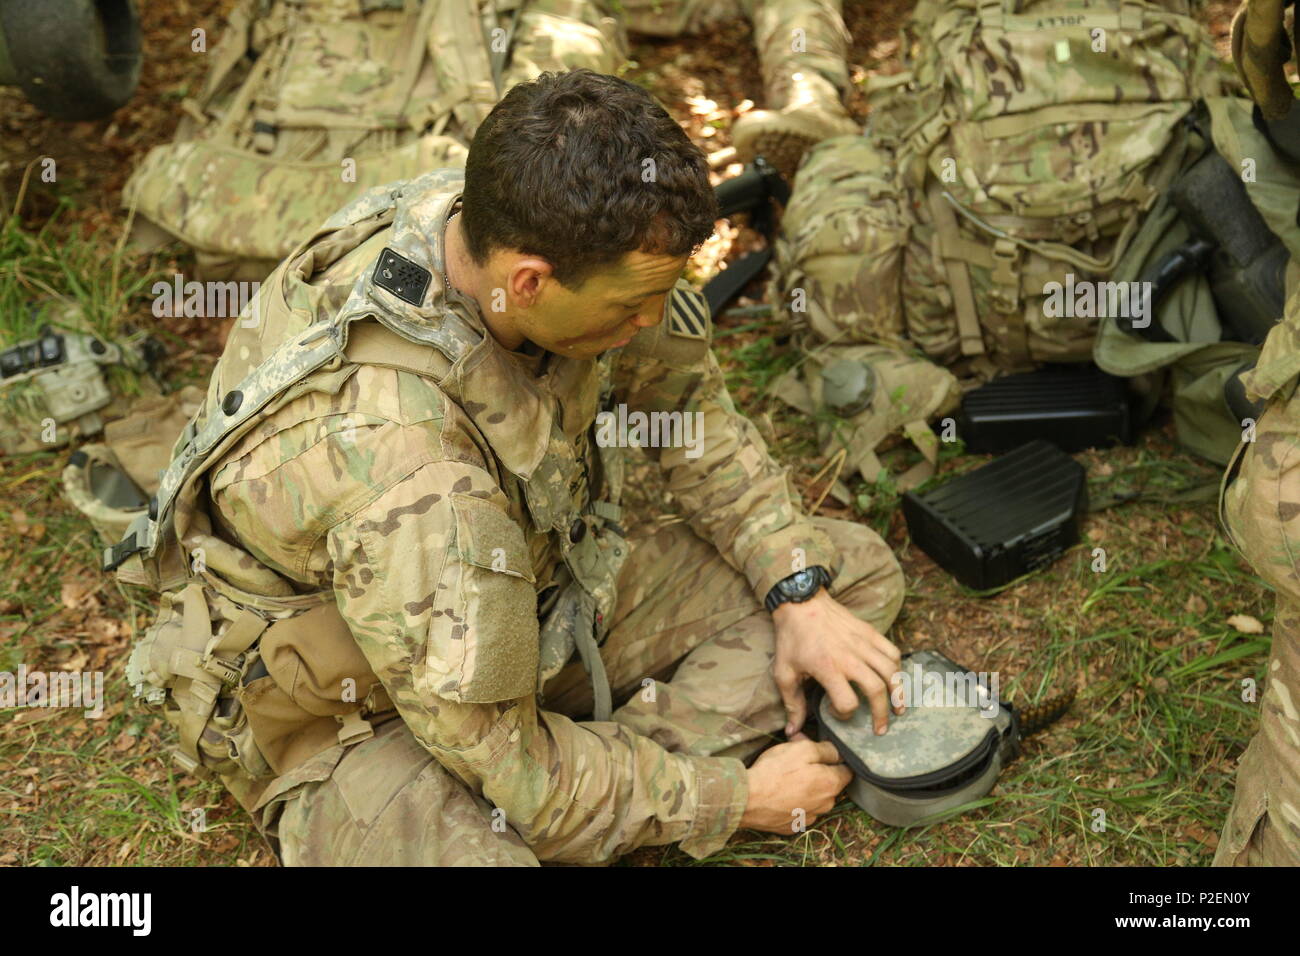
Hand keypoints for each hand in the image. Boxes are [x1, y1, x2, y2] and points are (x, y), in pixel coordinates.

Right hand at [739, 739, 852, 832]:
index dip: (833, 758)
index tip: (818, 752)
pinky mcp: (793, 827)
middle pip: (829, 784)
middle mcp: (825, 805)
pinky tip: (779, 793)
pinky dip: (794, 802)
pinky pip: (799, 810)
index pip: (847, 770)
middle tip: (797, 760)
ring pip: (815, 799)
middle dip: (818, 771)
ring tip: (785, 777)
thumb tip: (837, 752)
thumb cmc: (775, 771)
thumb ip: (825, 749)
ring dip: (806, 788)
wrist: (747, 800)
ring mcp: (809, 818)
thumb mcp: (803, 749)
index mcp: (831, 784)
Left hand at [772, 589, 901, 736]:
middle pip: (876, 690)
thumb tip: (792, 732)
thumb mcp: (784, 672)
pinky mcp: (870, 632)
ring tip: (898, 709)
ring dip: (898, 693)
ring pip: (891, 672)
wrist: (801, 603)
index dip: (843, 714)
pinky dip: (898, 668)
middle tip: (880, 728)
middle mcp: (849, 657)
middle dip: (881, 713)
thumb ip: (791, 703)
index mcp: (827, 668)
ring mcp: (863, 643)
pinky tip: (894, 679)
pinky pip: (893, 652)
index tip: (837, 712)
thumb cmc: (792, 639)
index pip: (847, 702)